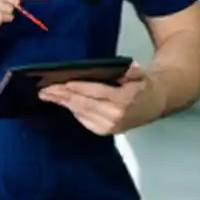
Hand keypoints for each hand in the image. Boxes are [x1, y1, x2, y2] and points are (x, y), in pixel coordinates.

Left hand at [38, 62, 166, 134]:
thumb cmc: (142, 86)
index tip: (62, 83)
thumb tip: (126, 67)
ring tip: (47, 95)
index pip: (95, 92)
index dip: (77, 88)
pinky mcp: (105, 131)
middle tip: (45, 89)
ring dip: (62, 103)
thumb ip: (132, 71)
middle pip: (83, 104)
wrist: (154, 104)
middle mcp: (115, 116)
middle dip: (62, 96)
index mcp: (124, 100)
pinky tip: (61, 102)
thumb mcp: (141, 74)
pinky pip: (83, 120)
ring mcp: (109, 126)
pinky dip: (71, 110)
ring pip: (81, 113)